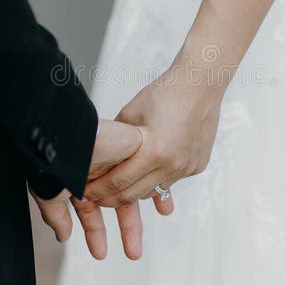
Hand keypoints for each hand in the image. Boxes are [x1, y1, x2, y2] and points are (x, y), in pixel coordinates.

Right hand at [31, 118, 143, 258]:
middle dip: (126, 229)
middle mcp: (101, 170)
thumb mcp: (52, 193)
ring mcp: (118, 158)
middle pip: (119, 203)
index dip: (95, 232)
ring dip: (141, 214)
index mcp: (81, 178)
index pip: (91, 209)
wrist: (68, 134)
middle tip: (133, 254)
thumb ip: (57, 216)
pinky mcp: (135, 147)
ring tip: (147, 237)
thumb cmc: (54, 157)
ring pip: (134, 191)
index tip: (100, 253)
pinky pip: (148, 173)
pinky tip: (164, 206)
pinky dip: (154, 191)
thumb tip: (63, 236)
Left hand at [83, 51, 226, 209]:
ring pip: (152, 192)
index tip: (84, 193)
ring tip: (116, 189)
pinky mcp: (196, 167)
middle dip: (111, 199)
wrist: (200, 85)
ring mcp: (186, 168)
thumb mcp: (129, 114)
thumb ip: (116, 141)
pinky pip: (169, 182)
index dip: (97, 191)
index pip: (117, 182)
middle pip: (134, 195)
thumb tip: (97, 158)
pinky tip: (142, 177)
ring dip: (133, 193)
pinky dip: (154, 181)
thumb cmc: (165, 94)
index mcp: (153, 151)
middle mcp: (173, 164)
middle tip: (95, 197)